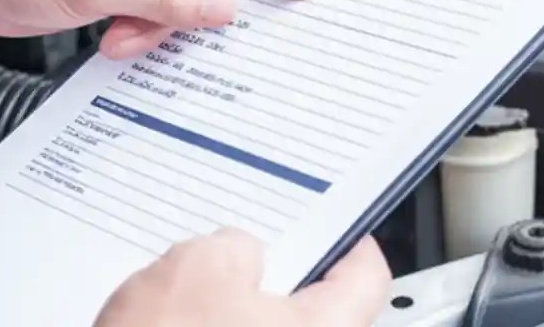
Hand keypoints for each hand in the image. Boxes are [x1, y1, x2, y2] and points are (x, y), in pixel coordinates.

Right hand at [93, 229, 391, 326]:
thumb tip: (242, 253)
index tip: (333, 225)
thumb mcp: (202, 264)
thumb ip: (237, 247)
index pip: (366, 280)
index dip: (348, 243)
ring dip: (236, 308)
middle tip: (247, 246)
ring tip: (195, 284)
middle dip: (277, 275)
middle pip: (313, 311)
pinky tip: (177, 321)